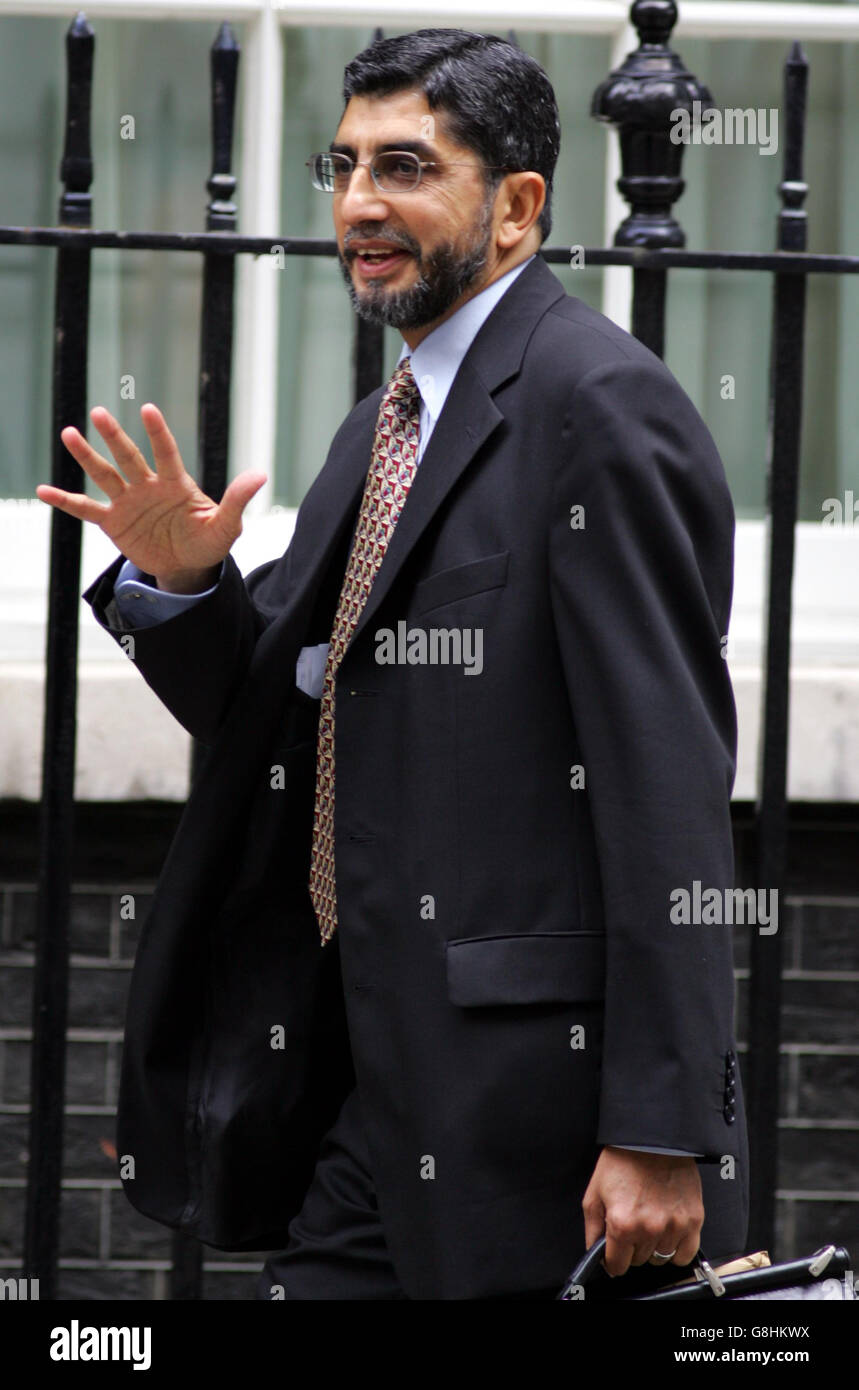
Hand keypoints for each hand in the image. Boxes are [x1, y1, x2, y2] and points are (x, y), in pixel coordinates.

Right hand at [36, 403, 266, 591]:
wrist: (188, 565)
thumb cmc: (209, 541)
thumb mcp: (226, 524)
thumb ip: (237, 499)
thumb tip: (260, 476)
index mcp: (176, 484)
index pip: (166, 452)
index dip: (157, 433)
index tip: (148, 410)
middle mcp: (148, 486)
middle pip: (128, 457)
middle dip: (114, 436)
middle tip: (99, 413)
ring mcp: (128, 502)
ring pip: (104, 475)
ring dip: (87, 456)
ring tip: (69, 433)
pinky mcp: (113, 522)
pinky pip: (86, 509)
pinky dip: (65, 500)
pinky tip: (44, 490)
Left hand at [582, 1146, 703, 1277]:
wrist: (652, 1138)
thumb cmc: (623, 1161)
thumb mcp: (595, 1192)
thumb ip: (592, 1228)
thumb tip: (596, 1253)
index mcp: (622, 1223)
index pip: (617, 1265)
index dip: (612, 1260)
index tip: (614, 1254)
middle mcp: (648, 1228)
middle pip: (638, 1261)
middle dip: (632, 1248)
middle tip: (632, 1225)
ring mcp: (673, 1226)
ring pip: (660, 1258)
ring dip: (653, 1247)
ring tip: (650, 1223)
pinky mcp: (693, 1220)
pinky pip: (685, 1254)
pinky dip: (677, 1249)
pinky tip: (668, 1233)